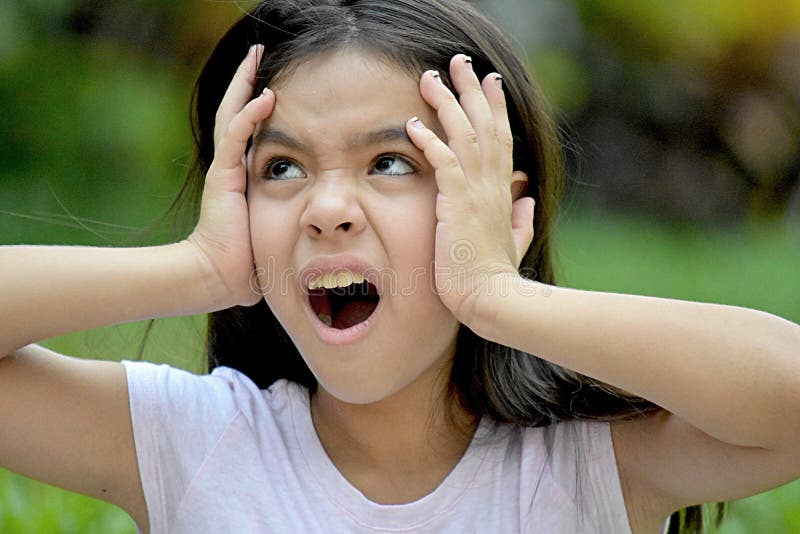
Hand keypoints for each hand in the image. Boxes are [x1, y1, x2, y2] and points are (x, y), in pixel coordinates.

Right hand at [185, 44, 275, 307]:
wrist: (220, 277)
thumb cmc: (248, 260)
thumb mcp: (273, 227)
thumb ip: (286, 213)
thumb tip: (317, 217)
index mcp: (240, 175)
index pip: (247, 127)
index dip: (257, 102)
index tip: (272, 80)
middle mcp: (230, 166)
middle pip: (236, 111)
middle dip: (247, 80)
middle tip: (258, 52)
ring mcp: (224, 169)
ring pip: (233, 115)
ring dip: (245, 84)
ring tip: (257, 57)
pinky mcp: (224, 177)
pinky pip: (236, 138)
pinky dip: (250, 115)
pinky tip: (265, 96)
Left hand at [406, 54, 534, 326]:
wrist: (494, 300)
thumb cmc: (497, 277)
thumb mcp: (514, 242)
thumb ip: (520, 219)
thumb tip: (526, 200)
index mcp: (503, 192)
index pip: (500, 139)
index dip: (494, 109)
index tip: (488, 82)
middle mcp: (493, 185)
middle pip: (485, 125)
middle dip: (472, 91)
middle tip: (460, 62)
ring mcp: (477, 193)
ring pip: (464, 135)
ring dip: (447, 104)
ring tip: (429, 78)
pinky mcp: (458, 205)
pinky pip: (444, 163)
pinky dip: (429, 141)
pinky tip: (413, 124)